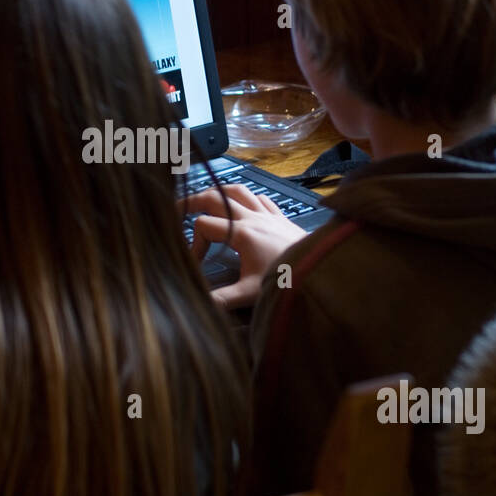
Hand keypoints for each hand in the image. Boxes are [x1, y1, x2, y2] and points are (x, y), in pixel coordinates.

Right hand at [184, 185, 307, 308]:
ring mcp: (267, 214)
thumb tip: (200, 306)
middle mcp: (252, 217)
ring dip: (218, 191)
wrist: (319, 269)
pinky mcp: (280, 216)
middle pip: (215, 197)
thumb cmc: (287, 280)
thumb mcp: (250, 292)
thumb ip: (222, 299)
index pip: (204, 225)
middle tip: (177, 209)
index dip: (194, 242)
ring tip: (205, 198)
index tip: (196, 262)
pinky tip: (241, 204)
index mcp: (241, 233)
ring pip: (237, 190)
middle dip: (193, 201)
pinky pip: (259, 197)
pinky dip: (245, 196)